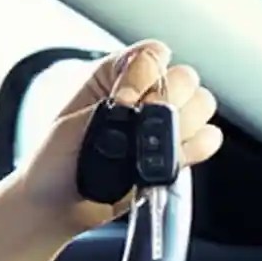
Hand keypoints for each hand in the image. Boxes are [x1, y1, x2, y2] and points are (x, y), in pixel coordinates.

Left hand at [15, 39, 224, 234]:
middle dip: (169, 99)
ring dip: (184, 123)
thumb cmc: (53, 162)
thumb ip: (110, 105)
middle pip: (186, 77)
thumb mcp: (70, 124)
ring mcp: (161, 126)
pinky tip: (170, 158)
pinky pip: (208, 140)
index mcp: (114, 78)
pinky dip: (196, 147)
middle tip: (140, 126)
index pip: (153, 54)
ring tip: (149, 145)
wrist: (55, 206)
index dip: (146, 74)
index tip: (125, 99)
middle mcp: (143, 96)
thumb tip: (143, 95)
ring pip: (202, 105)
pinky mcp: (173, 155)